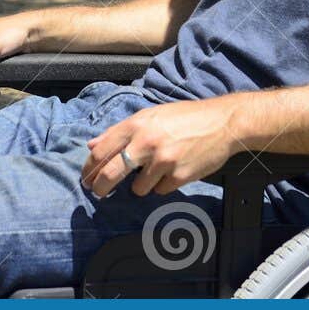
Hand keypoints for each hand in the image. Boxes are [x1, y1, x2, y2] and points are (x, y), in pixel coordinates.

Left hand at [81, 97, 236, 197]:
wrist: (222, 123)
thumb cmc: (185, 117)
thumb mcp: (150, 116)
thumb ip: (119, 131)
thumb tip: (92, 145)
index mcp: (136, 125)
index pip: (101, 152)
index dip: (88, 169)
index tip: (85, 179)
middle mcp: (146, 142)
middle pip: (111, 174)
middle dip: (100, 188)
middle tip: (98, 193)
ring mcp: (163, 161)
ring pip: (137, 188)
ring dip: (141, 185)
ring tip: (155, 170)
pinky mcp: (179, 176)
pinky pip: (160, 191)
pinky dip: (163, 185)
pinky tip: (173, 171)